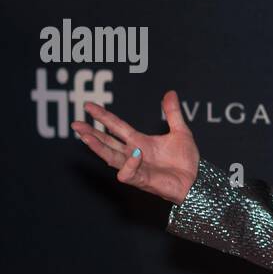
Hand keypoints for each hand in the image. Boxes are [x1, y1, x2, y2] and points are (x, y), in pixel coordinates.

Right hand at [71, 89, 199, 203]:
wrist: (196, 181)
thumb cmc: (186, 161)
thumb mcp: (180, 132)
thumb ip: (173, 113)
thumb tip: (170, 93)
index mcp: (139, 142)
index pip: (116, 126)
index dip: (102, 116)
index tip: (88, 106)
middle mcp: (133, 154)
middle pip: (107, 142)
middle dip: (90, 134)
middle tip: (76, 124)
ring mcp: (136, 167)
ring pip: (111, 158)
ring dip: (98, 148)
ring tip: (85, 137)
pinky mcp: (142, 180)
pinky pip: (128, 173)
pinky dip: (129, 163)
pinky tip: (134, 154)